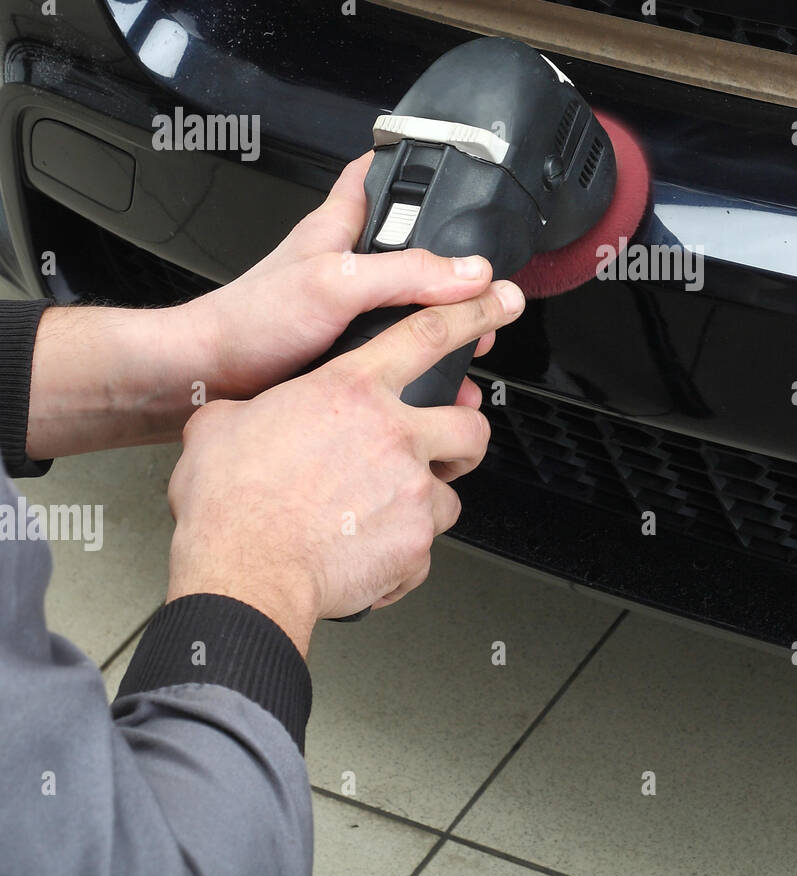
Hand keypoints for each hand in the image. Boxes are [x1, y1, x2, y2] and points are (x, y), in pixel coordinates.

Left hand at [25, 153, 500, 458]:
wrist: (207, 379)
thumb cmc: (247, 320)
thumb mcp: (335, 283)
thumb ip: (406, 274)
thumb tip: (471, 273)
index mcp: (338, 228)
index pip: (373, 173)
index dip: (407, 160)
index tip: (447, 160)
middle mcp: (346, 264)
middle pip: (412, 249)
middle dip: (452, 268)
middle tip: (485, 286)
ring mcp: (347, 308)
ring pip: (408, 305)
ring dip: (441, 326)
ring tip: (474, 341)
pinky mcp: (345, 348)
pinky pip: (394, 348)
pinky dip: (419, 363)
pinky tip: (436, 380)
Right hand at [165, 280, 525, 655]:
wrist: (242, 572)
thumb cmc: (231, 504)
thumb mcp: (221, 426)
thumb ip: (254, 409)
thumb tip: (246, 413)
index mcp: (350, 393)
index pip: (427, 333)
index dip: (471, 314)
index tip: (497, 304)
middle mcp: (394, 435)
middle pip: (469, 423)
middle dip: (465, 438)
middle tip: (446, 451)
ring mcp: (411, 489)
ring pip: (451, 493)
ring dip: (425, 505)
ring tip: (386, 516)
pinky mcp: (415, 543)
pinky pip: (424, 550)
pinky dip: (401, 557)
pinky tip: (367, 556)